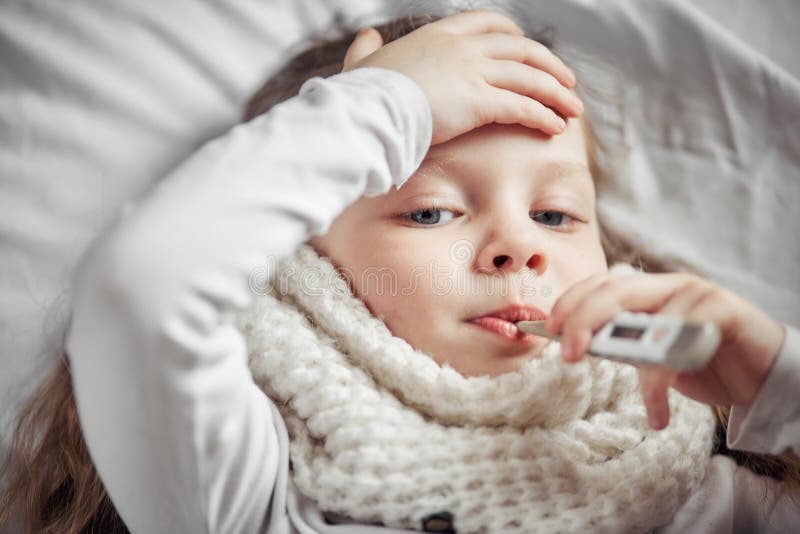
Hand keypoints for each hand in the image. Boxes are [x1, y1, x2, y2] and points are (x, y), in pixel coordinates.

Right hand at [341, 10, 582, 143]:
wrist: (364, 112)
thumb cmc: (362, 95)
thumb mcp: (364, 63)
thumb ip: (367, 50)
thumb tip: (366, 37)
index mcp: (439, 35)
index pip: (488, 23)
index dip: (515, 34)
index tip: (528, 48)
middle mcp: (461, 47)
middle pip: (520, 48)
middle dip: (549, 64)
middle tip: (567, 81)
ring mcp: (472, 72)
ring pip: (529, 77)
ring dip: (556, 93)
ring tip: (573, 109)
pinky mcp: (478, 102)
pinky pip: (522, 107)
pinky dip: (543, 116)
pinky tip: (556, 128)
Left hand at [544, 272, 785, 429]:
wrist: (764, 376)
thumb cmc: (704, 364)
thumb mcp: (654, 355)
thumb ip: (623, 345)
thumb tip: (576, 345)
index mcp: (648, 290)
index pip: (600, 285)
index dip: (571, 302)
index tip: (547, 327)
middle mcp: (668, 286)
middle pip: (614, 291)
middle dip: (583, 320)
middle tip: (566, 354)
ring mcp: (697, 294)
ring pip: (648, 320)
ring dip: (629, 360)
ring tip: (622, 393)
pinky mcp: (723, 312)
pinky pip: (682, 345)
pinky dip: (661, 384)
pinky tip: (658, 414)